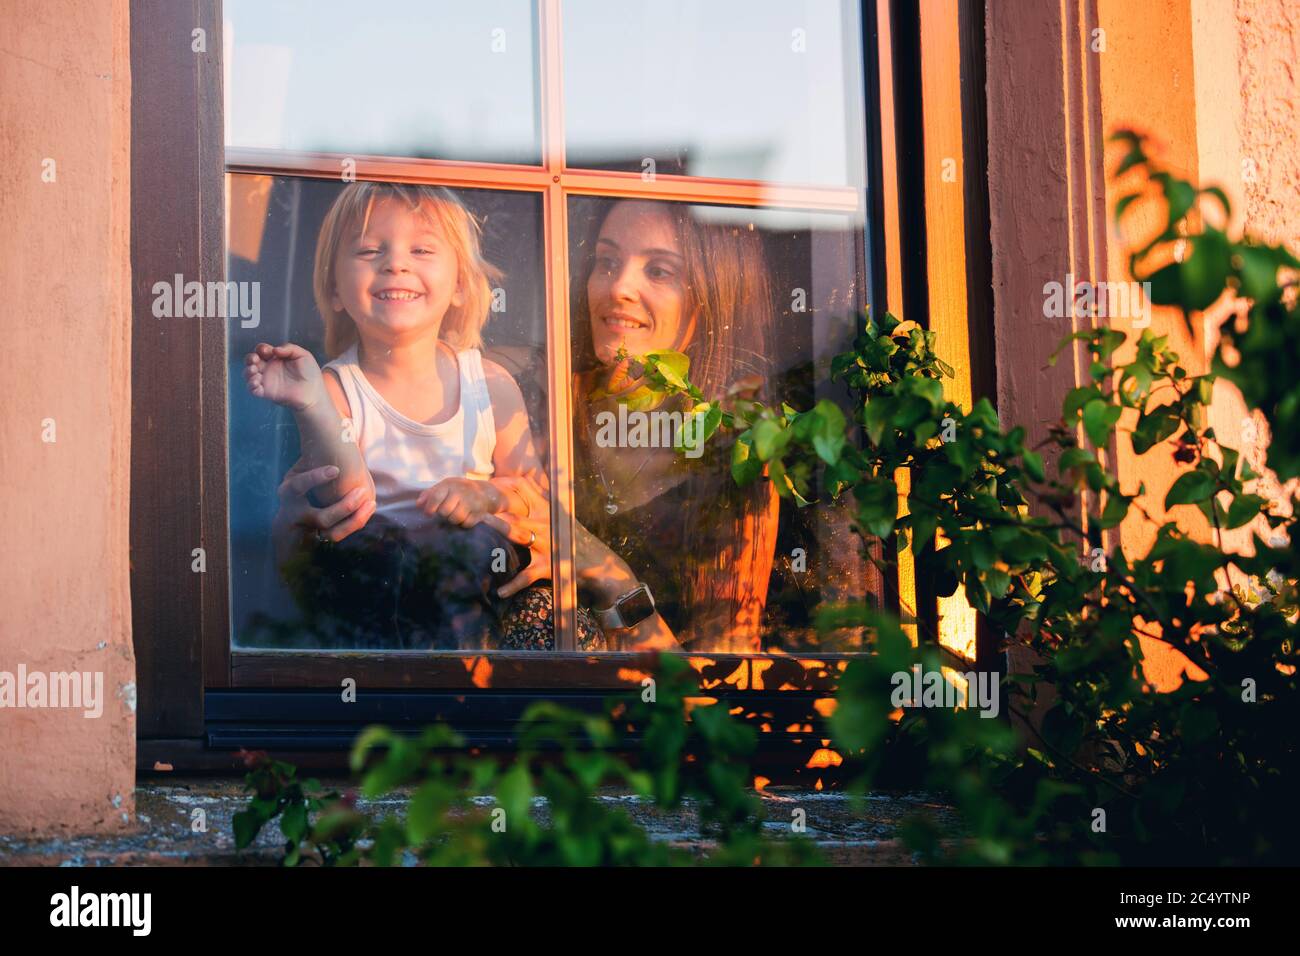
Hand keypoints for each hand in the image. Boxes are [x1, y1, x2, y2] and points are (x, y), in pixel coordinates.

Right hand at [245, 343, 324, 411]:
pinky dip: (251, 386)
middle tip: (255, 359)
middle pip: (250, 361)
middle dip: (249, 358)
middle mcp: (268, 368)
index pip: (261, 350)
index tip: (267, 351)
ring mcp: (266, 380)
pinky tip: (257, 383)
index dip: (261, 348)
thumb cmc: (309, 372)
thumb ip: (289, 348)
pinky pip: (253, 390)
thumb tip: (275, 350)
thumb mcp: (303, 355)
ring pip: (248, 374)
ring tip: (254, 371)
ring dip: (247, 371)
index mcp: (275, 358)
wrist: (314, 391)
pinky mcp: (267, 392)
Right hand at [275, 460, 375, 544]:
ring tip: (370, 502)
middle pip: (322, 518)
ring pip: (332, 534)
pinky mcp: (319, 535)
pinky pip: (338, 534)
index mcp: (289, 491)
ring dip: (353, 520)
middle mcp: (294, 512)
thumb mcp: (301, 469)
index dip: (315, 479)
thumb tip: (326, 431)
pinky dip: (355, 522)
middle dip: (344, 508)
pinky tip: (369, 506)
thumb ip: (312, 457)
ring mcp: (306, 527)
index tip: (335, 470)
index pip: (299, 486)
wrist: (291, 516)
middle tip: (362, 491)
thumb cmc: (301, 482)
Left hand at [416, 477, 502, 527]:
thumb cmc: (458, 490)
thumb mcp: (443, 487)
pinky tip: (464, 517)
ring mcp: (472, 502)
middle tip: (446, 512)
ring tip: (454, 514)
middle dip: (443, 514)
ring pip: (455, 518)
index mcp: (450, 485)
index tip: (429, 513)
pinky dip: (463, 523)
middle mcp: (461, 492)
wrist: (483, 491)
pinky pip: (466, 524)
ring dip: (453, 519)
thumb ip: (429, 494)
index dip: (430, 507)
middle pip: (445, 511)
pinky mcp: (479, 512)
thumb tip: (418, 504)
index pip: (436, 496)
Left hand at [479, 476, 635, 600]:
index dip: (503, 485)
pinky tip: (500, 592)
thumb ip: (541, 502)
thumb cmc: (573, 541)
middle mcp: (546, 524)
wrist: (598, 565)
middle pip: (514, 514)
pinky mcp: (547, 566)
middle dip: (492, 513)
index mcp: (548, 510)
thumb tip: (522, 484)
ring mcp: (546, 545)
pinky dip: (513, 585)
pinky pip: (527, 576)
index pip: (524, 488)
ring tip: (479, 534)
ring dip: (500, 535)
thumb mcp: (560, 517)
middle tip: (471, 511)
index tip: (483, 486)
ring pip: (518, 536)